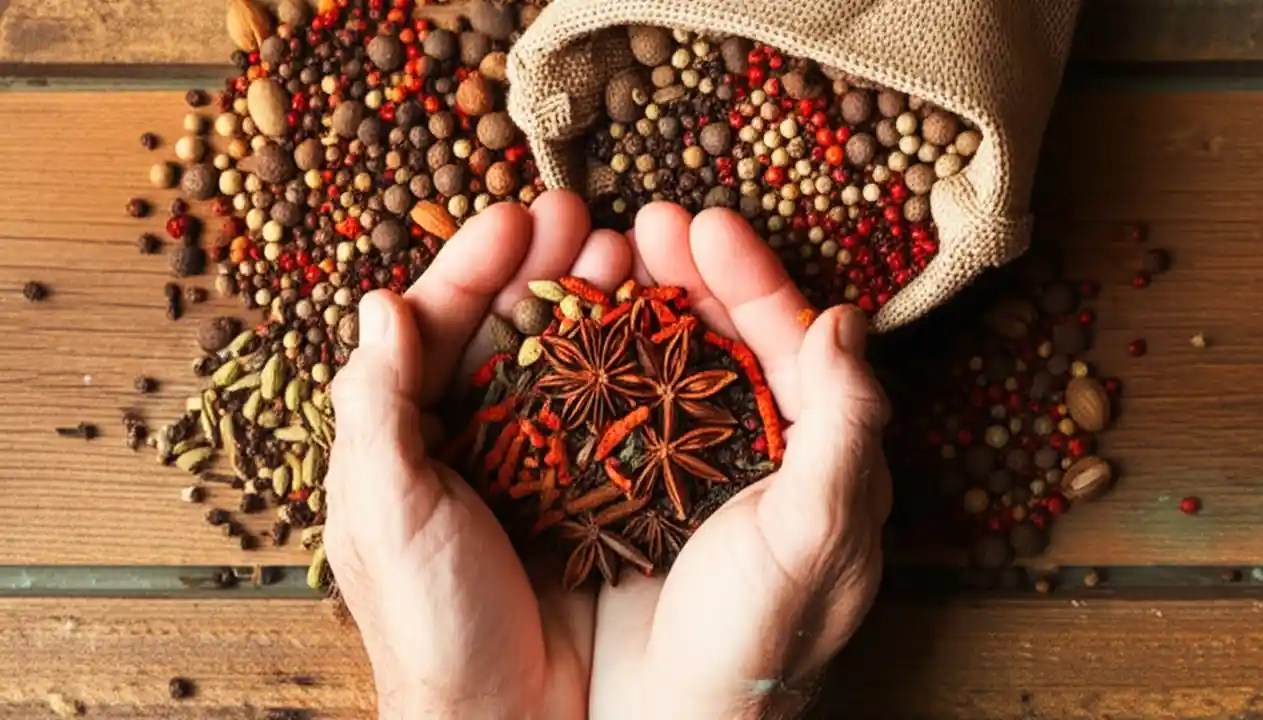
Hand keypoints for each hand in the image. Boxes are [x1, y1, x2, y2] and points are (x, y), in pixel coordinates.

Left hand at [324, 191, 632, 717]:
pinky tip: (650, 332)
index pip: (431, 324)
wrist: (508, 719)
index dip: (471, 264)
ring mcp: (526, 461)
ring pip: (555, 359)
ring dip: (587, 304)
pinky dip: (622, 368)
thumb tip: (380, 303)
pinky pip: (599, 413)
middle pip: (500, 328)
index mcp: (401, 433)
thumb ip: (376, 407)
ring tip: (626, 255)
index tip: (517, 216)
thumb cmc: (428, 623)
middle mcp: (464, 437)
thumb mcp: (385, 511)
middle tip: (583, 218)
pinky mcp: (582, 490)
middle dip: (539, 268)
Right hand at [589, 204, 892, 718]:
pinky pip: (628, 411)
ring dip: (648, 309)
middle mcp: (764, 453)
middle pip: (734, 340)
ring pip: (678, 367)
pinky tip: (578, 334)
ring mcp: (699, 470)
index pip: (796, 342)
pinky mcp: (642, 492)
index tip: (707, 223)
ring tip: (609, 258)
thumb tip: (845, 319)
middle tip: (649, 224)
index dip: (754, 278)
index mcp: (821, 454)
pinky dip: (606, 366)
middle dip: (696, 277)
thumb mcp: (814, 533)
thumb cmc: (758, 637)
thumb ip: (843, 426)